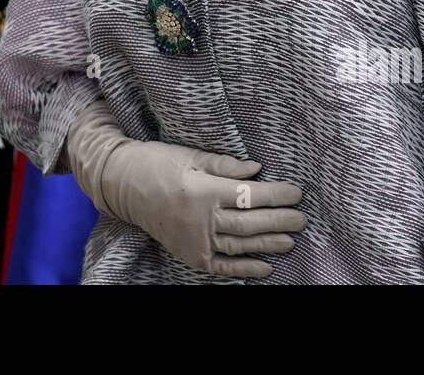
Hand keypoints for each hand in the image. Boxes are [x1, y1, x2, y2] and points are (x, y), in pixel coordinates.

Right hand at [66, 100, 304, 277]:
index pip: (248, 195)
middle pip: (248, 223)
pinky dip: (244, 268)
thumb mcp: (190, 156)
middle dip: (279, 221)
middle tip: (301, 218)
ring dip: (267, 244)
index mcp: (203, 190)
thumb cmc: (157, 163)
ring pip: (239, 245)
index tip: (296, 193)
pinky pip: (222, 266)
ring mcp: (194, 240)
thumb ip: (225, 165)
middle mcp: (200, 218)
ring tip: (290, 241)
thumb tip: (256, 169)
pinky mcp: (189, 255)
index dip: (275, 195)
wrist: (123, 186)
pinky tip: (265, 267)